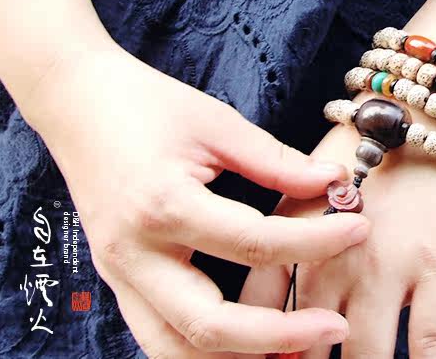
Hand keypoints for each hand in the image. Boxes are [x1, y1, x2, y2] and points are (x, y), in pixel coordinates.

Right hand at [27, 47, 370, 356]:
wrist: (76, 102)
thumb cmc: (145, 104)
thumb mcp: (217, 124)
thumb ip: (276, 161)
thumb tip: (331, 182)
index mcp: (164, 206)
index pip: (256, 243)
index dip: (318, 241)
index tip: (360, 229)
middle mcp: (136, 254)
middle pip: (210, 325)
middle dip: (281, 336)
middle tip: (335, 326)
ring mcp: (120, 275)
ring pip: (175, 350)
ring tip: (293, 352)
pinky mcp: (118, 279)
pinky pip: (158, 335)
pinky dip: (202, 350)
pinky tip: (244, 344)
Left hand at [240, 101, 435, 358]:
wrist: (427, 118)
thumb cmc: (361, 157)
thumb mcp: (303, 192)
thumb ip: (277, 250)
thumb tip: (263, 321)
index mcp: (295, 237)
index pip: (261, 311)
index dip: (258, 346)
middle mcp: (335, 258)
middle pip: (311, 343)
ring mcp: (389, 266)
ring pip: (368, 354)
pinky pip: (431, 338)